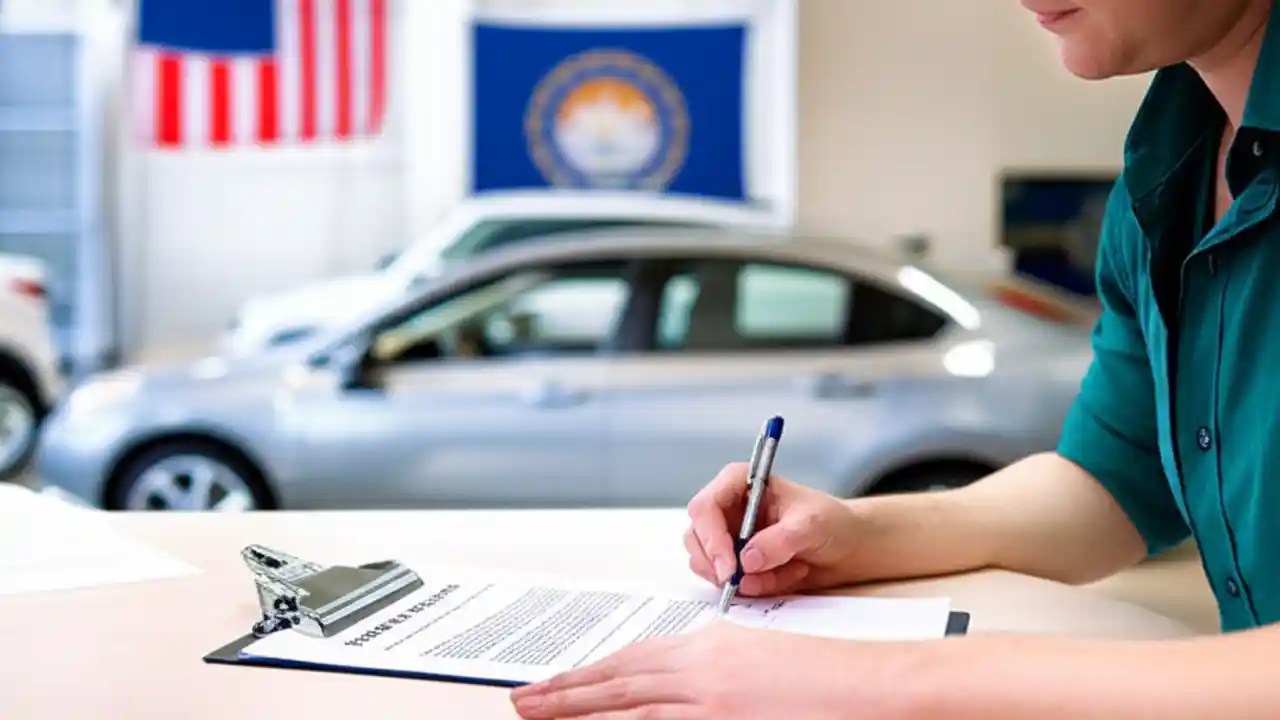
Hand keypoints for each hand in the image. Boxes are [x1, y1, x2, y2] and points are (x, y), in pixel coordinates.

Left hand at [510, 621, 908, 718]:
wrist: (876, 684)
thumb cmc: (828, 680)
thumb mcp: (758, 667)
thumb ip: (712, 681)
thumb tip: (672, 696)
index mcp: (711, 647)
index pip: (635, 660)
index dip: (592, 673)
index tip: (558, 683)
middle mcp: (704, 666)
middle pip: (619, 678)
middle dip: (567, 691)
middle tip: (523, 700)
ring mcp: (712, 699)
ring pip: (628, 703)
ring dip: (578, 711)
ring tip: (536, 715)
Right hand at [684, 463, 861, 596]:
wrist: (847, 548)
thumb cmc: (831, 523)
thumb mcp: (812, 525)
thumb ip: (780, 540)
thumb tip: (746, 560)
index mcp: (740, 483)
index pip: (706, 506)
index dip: (711, 537)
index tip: (729, 567)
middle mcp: (727, 509)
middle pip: (696, 537)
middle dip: (718, 564)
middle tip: (741, 583)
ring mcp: (727, 537)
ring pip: (706, 563)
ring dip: (744, 578)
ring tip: (785, 571)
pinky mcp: (735, 563)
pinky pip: (727, 583)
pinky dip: (755, 587)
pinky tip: (784, 577)